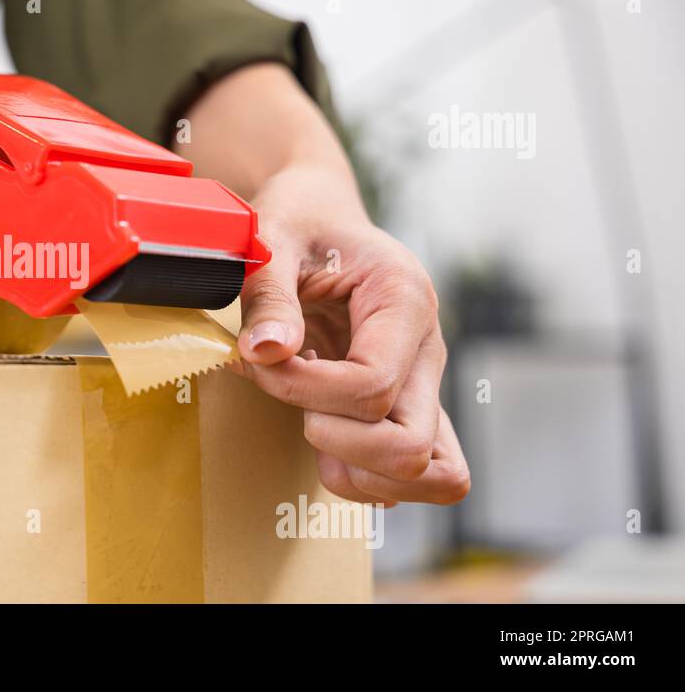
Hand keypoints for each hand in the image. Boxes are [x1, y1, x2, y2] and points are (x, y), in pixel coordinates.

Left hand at [235, 166, 469, 505]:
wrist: (320, 216)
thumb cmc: (298, 224)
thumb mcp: (272, 242)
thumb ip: (268, 297)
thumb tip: (264, 353)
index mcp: (403, 300)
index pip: (371, 385)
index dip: (306, 391)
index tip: (261, 363)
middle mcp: (428, 349)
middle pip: (413, 445)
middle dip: (338, 442)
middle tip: (296, 405)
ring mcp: (425, 383)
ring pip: (430, 472)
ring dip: (357, 469)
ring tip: (310, 426)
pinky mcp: (409, 405)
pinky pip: (413, 471)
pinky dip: (365, 474)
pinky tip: (323, 435)